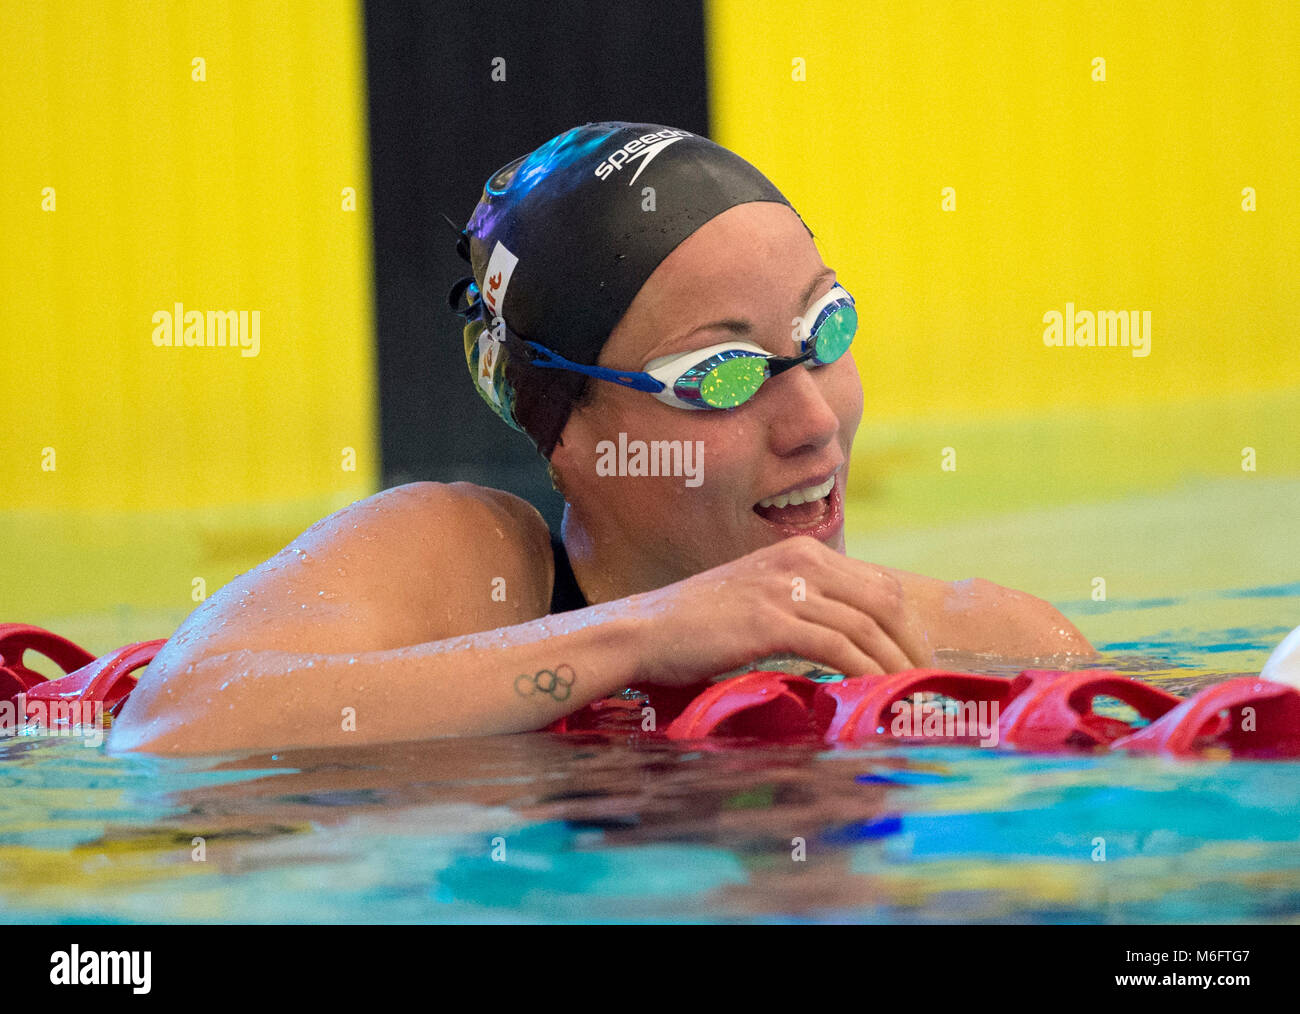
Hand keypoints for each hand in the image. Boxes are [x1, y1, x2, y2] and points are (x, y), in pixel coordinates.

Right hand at [627, 535, 932, 687]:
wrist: (644, 630)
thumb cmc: (699, 625)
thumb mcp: (760, 598)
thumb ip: (803, 605)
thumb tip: (851, 640)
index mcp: (802, 553)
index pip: (879, 584)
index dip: (908, 624)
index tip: (917, 659)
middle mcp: (800, 561)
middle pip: (884, 601)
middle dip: (912, 644)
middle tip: (925, 682)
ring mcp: (785, 587)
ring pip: (866, 626)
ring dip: (894, 665)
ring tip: (907, 696)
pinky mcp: (771, 619)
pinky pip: (837, 645)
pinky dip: (863, 671)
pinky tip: (872, 692)